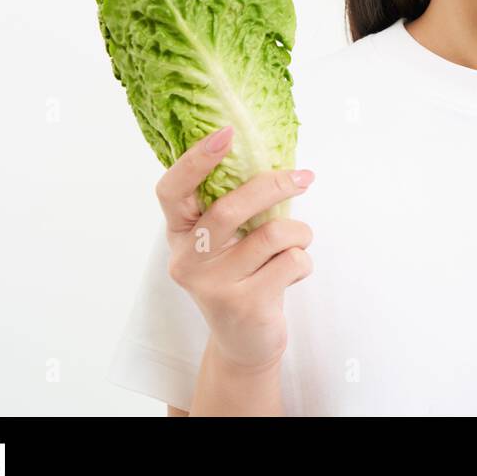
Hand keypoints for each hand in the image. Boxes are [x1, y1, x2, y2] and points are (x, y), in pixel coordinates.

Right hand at [155, 125, 315, 370]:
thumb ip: (236, 204)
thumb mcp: (230, 240)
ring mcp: (212, 285)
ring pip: (272, 234)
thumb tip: (274, 153)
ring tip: (298, 241)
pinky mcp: (244, 305)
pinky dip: (304, 261)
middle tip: (304, 176)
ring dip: (299, 232)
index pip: (172, 190)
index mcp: (179, 233)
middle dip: (274, 186)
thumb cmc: (243, 275)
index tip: (226, 133)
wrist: (245, 342)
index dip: (195, 160)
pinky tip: (294, 273)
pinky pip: (292, 262)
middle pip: (229, 208)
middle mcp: (187, 259)